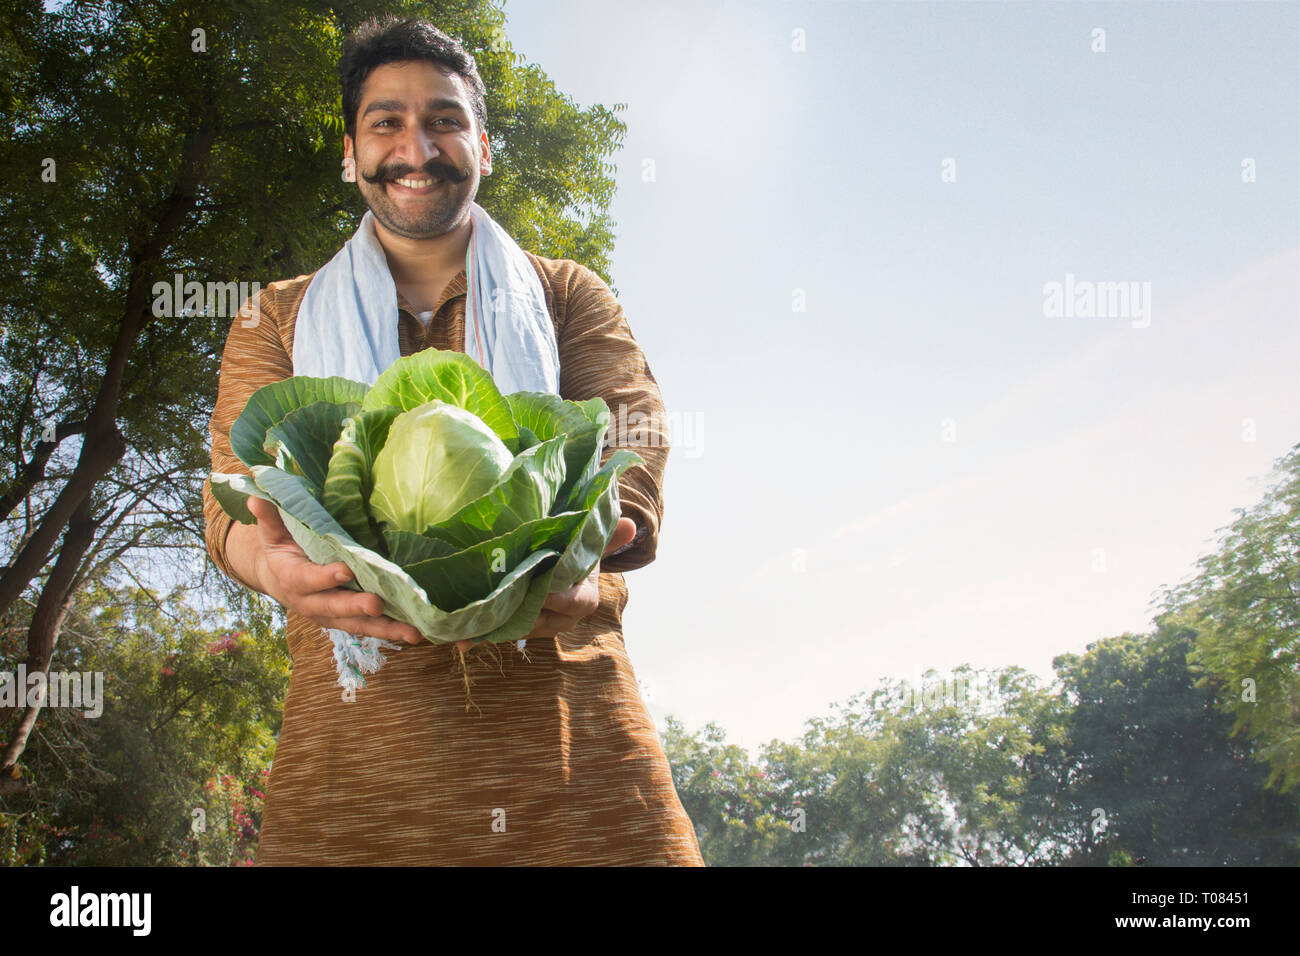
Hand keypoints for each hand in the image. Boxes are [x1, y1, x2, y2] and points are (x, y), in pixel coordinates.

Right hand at [244, 496, 423, 645]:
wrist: (279, 578)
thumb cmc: (281, 548)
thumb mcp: (272, 532)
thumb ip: (269, 517)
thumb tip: (256, 496)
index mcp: (292, 578)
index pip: (307, 579)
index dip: (324, 577)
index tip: (345, 571)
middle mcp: (311, 602)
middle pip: (335, 607)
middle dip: (356, 607)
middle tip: (376, 604)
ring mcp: (330, 615)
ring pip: (357, 624)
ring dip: (385, 629)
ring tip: (412, 632)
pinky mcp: (346, 620)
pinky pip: (369, 628)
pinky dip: (391, 631)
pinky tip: (415, 633)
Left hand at [452, 517, 636, 652]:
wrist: (560, 565)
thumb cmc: (573, 551)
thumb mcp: (588, 543)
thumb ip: (604, 537)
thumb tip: (631, 524)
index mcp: (582, 598)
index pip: (573, 602)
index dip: (556, 597)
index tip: (540, 589)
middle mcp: (561, 618)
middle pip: (538, 620)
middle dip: (515, 615)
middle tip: (490, 609)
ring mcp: (538, 626)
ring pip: (516, 629)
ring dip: (491, 629)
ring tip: (464, 630)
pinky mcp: (517, 628)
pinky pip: (500, 634)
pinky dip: (480, 635)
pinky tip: (458, 639)